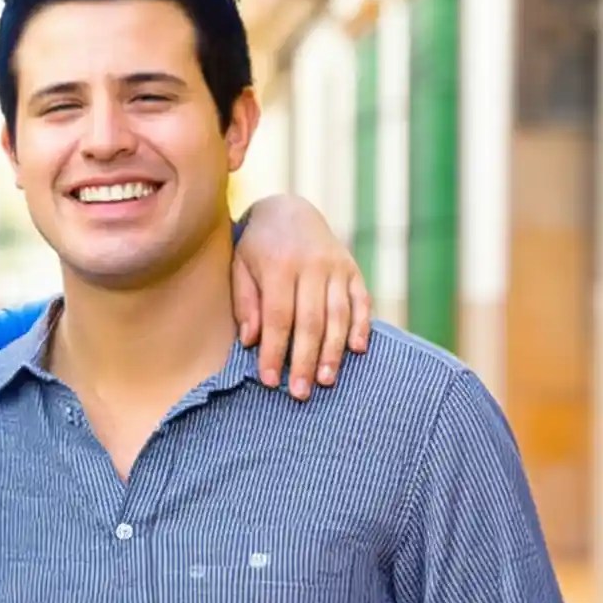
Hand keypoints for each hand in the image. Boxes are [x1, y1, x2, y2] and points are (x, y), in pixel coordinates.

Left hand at [231, 194, 371, 399]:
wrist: (290, 210)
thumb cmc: (258, 247)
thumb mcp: (240, 266)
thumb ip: (246, 302)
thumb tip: (251, 340)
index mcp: (279, 266)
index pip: (278, 318)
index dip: (275, 351)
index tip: (270, 380)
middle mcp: (311, 266)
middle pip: (310, 322)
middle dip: (305, 360)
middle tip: (300, 392)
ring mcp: (336, 267)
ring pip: (338, 315)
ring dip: (334, 351)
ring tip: (326, 381)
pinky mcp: (353, 270)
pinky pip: (361, 301)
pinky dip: (361, 326)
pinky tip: (357, 350)